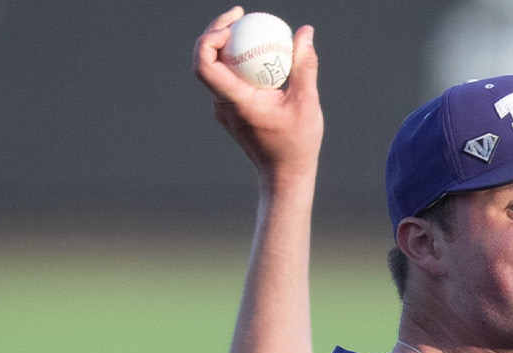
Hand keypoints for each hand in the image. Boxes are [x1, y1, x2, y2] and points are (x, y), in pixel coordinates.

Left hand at [193, 7, 322, 183]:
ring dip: (226, 45)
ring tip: (248, 27)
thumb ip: (305, 65)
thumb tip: (305, 32)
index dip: (209, 37)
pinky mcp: (230, 111)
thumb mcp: (307, 102)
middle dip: (217, 31)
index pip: (205, 65)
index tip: (233, 23)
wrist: (284, 177)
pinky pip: (227, 79)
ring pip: (214, 69)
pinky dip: (237, 62)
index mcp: (236, 102)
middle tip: (240, 14)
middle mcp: (222, 105)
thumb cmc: (297, 145)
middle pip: (205, 59)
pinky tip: (256, 53)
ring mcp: (223, 110)